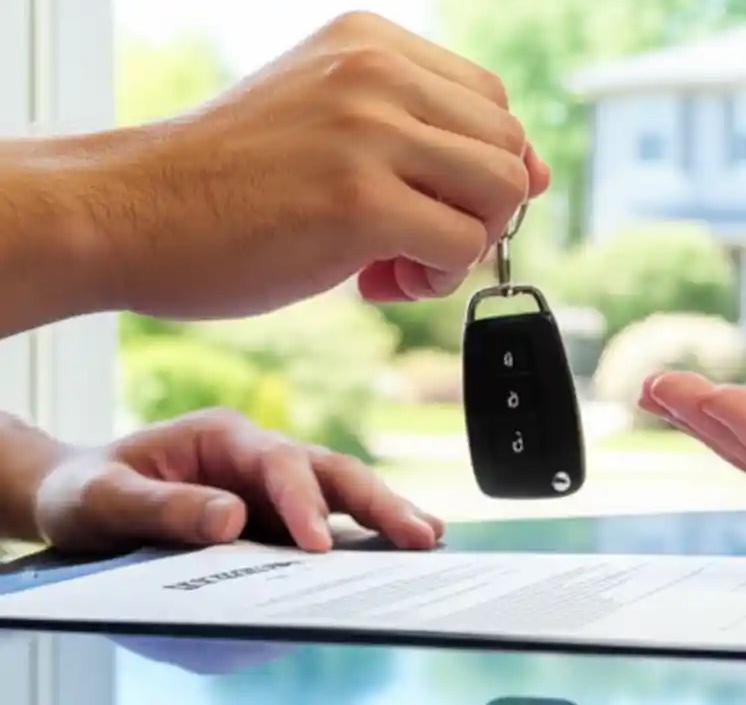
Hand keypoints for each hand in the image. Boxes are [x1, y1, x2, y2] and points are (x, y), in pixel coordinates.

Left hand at [15, 408, 441, 553]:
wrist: (81, 499)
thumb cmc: (87, 493)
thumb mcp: (104, 499)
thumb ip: (164, 508)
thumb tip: (233, 520)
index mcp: (223, 436)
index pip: (278, 463)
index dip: (304, 503)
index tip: (318, 546)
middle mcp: (259, 455)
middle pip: (332, 469)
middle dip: (378, 501)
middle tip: (417, 535)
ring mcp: (273, 486)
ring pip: (342, 491)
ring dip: (385, 513)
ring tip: (428, 538)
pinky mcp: (277, 516)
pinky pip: (329, 522)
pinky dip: (365, 534)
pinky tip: (398, 546)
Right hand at [65, 11, 548, 321]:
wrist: (129, 211)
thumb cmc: (227, 179)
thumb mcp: (329, 124)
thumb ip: (426, 136)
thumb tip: (538, 174)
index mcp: (370, 42)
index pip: (491, 101)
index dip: (475, 167)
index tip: (424, 201)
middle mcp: (377, 70)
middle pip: (509, 145)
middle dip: (477, 208)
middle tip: (413, 241)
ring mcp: (370, 131)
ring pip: (502, 192)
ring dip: (464, 244)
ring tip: (397, 264)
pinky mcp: (360, 201)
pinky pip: (464, 246)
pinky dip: (436, 278)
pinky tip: (378, 282)